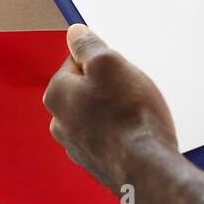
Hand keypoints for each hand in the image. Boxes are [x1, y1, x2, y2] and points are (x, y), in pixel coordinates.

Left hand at [43, 24, 179, 191]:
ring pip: (98, 115)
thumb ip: (88, 46)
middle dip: (108, 87)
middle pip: (85, 90)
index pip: (74, 63)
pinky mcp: (98, 164)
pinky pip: (110, 138)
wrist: (147, 169)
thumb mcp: (109, 64)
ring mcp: (78, 147)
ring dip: (116, 111)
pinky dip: (123, 133)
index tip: (117, 68)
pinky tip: (139, 134)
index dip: (100, 61)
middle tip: (131, 90)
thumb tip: (75, 34)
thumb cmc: (129, 115)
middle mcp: (60, 123)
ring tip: (139, 114)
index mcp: (56, 95)